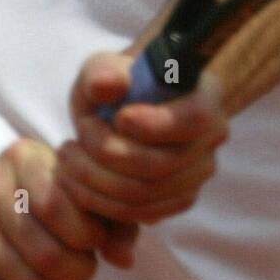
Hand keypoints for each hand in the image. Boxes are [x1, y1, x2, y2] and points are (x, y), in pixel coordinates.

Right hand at [0, 138, 138, 279]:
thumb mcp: (72, 188)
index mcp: (22, 157)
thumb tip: (124, 259)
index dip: (88, 235)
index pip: (58, 206)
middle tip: (84, 274)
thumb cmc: (35, 193)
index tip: (95, 242)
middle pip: (45, 253)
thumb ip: (110, 217)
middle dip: (78, 274)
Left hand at [55, 52, 229, 225]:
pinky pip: (140, 213)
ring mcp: (198, 173)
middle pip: (164, 164)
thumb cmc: (118, 83)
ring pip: (147, 194)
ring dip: (96, 181)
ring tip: (67, 159)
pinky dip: (101, 201)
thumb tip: (110, 84)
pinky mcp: (178, 199)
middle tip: (70, 142)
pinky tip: (76, 180)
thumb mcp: (103, 67)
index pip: (194, 119)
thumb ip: (103, 71)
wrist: (125, 108)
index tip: (117, 117)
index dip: (154, 125)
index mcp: (206, 95)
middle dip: (107, 155)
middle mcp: (211, 138)